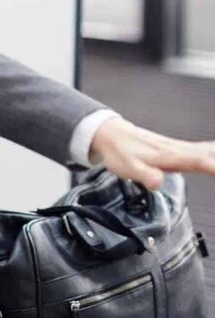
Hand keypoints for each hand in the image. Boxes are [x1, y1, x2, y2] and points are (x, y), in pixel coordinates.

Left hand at [89, 116, 214, 189]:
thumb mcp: (126, 167)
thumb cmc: (120, 153)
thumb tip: (157, 182)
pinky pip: (206, 150)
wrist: (111, 135)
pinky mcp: (180, 149)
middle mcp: (179, 150)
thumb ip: (142, 174)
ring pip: (210, 151)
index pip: (199, 161)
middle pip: (211, 154)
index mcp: (169, 156)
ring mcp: (181, 148)